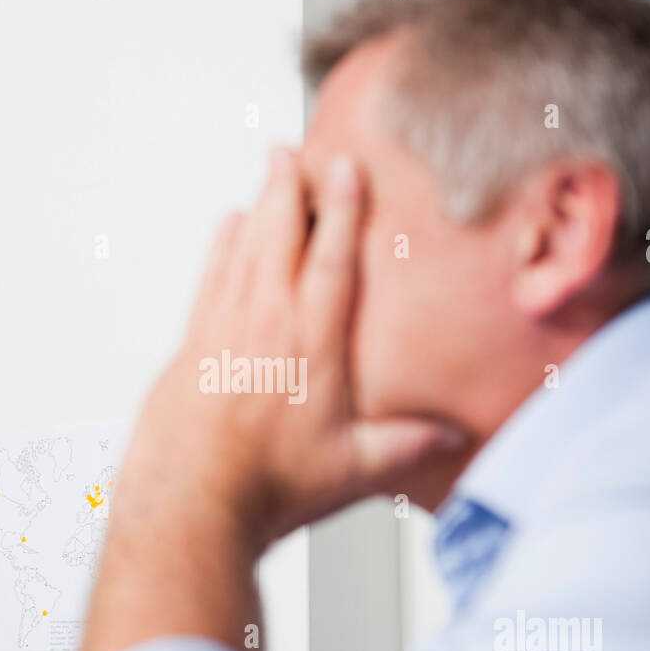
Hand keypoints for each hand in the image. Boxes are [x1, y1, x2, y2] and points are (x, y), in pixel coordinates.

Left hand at [117, 148, 465, 554]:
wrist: (193, 501)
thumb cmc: (270, 485)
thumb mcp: (353, 470)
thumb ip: (408, 446)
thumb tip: (456, 437)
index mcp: (313, 342)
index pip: (333, 257)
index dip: (342, 207)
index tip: (347, 168)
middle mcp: (267, 321)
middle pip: (281, 233)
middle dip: (291, 186)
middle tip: (295, 149)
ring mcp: (224, 326)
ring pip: (244, 245)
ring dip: (258, 204)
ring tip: (268, 170)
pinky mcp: (192, 343)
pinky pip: (211, 274)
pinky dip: (222, 244)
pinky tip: (227, 227)